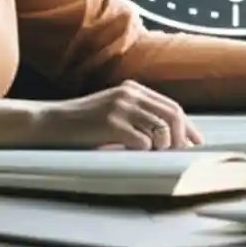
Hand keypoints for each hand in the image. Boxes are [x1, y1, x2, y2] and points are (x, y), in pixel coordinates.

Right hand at [40, 80, 203, 149]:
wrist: (49, 123)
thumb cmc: (81, 125)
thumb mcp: (113, 111)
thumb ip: (138, 117)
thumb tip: (168, 138)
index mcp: (133, 89)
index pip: (172, 106)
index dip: (188, 127)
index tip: (196, 143)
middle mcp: (130, 94)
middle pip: (172, 115)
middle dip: (182, 138)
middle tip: (180, 155)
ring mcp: (120, 107)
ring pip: (160, 129)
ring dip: (163, 147)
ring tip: (155, 157)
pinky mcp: (110, 123)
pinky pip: (142, 141)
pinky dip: (145, 152)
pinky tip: (136, 156)